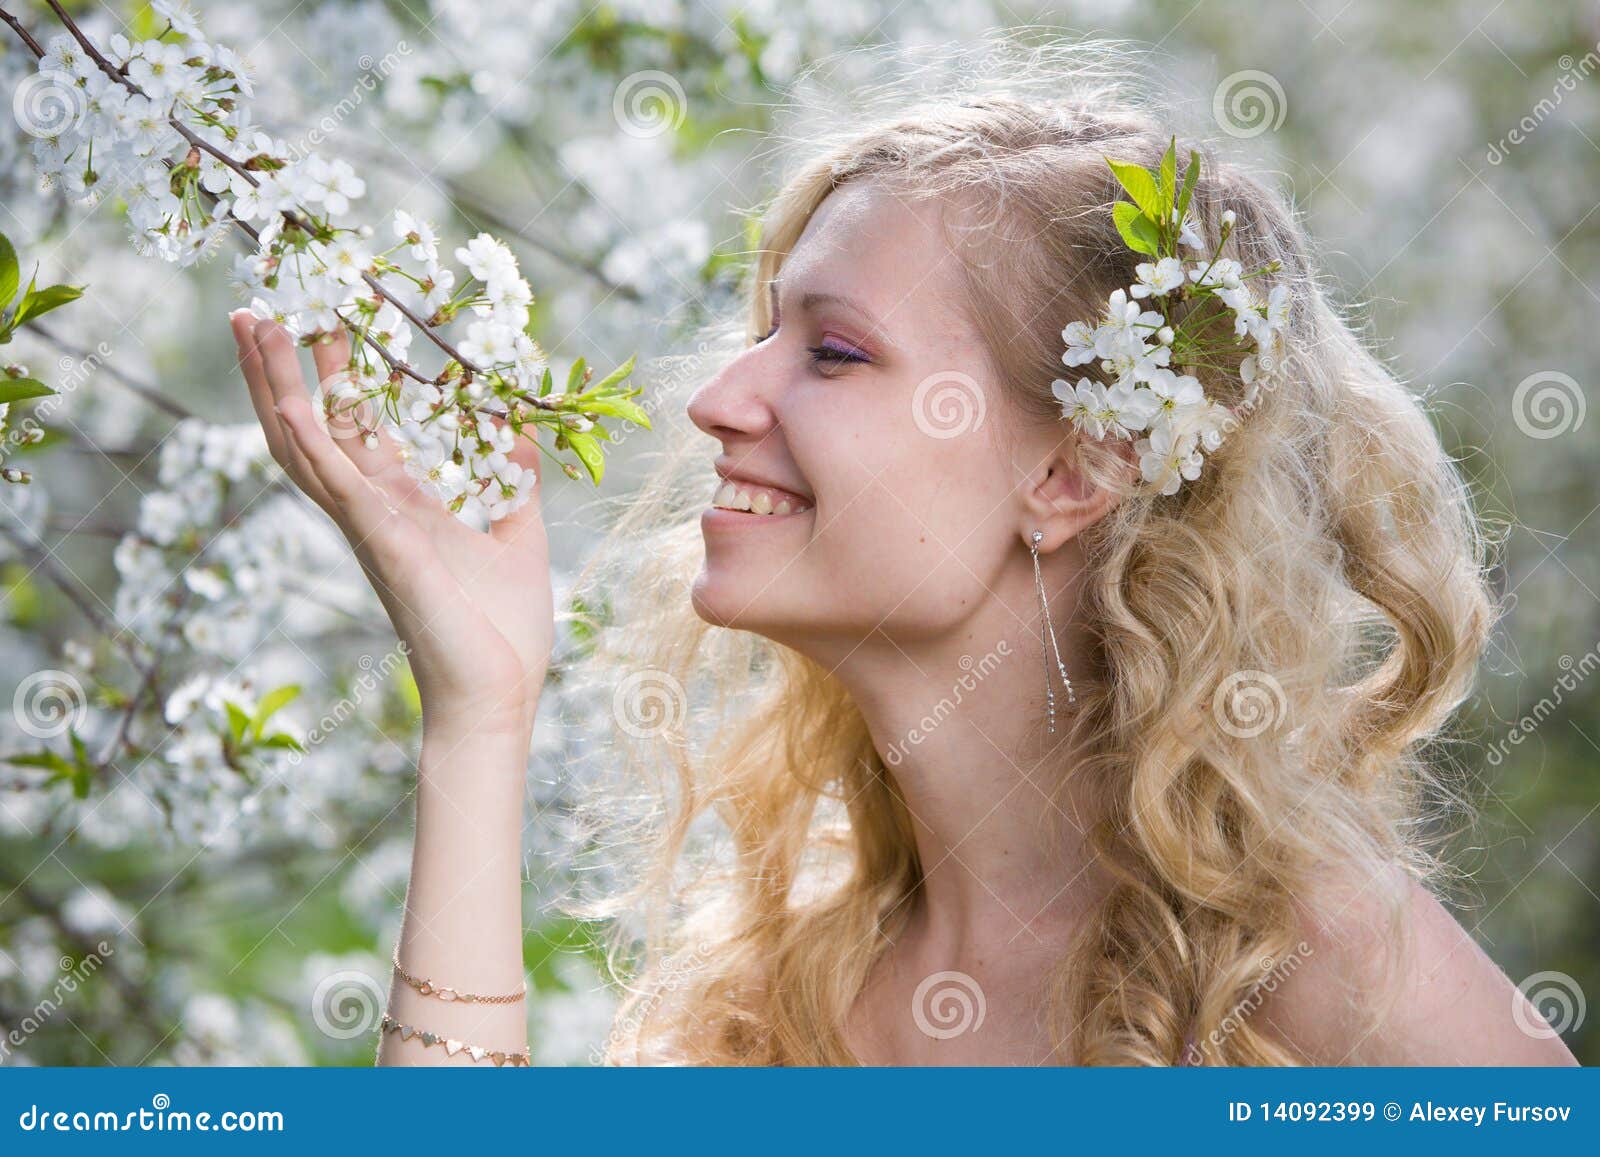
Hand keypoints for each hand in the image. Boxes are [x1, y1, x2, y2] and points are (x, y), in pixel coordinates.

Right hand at [230, 311, 552, 738]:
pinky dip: (310, 440)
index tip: (332, 323)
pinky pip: (335, 484)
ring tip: (251, 327)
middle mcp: (374, 512)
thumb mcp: (520, 539)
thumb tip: (520, 435)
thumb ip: (516, 485)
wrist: (497, 696)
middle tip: (261, 309)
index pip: (359, 430)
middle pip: (312, 427)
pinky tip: (290, 400)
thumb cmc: (502, 633)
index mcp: (404, 508)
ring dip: (274, 386)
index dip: (339, 378)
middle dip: (283, 370)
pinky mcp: (383, 543)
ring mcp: (370, 526)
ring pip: (303, 445)